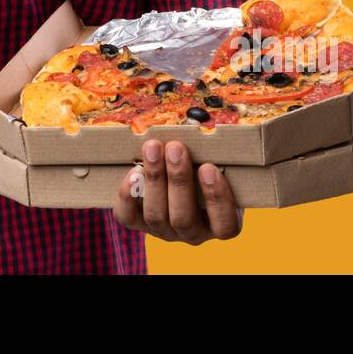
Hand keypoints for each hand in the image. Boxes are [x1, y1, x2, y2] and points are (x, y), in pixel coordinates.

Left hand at [113, 139, 244, 244]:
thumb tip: (203, 121)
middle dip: (178, 180)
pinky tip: (132, 171)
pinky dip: (127, 195)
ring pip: (156, 216)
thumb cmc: (202, 165)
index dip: (217, 199)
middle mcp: (191, 233)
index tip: (209, 168)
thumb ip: (214, 154)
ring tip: (153, 147)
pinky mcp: (137, 223)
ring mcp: (163, 231)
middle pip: (184, 218)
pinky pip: (128, 217)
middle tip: (175, 147)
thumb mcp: (216, 163)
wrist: (176, 175)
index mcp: (218, 223)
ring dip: (154, 179)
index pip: (225, 225)